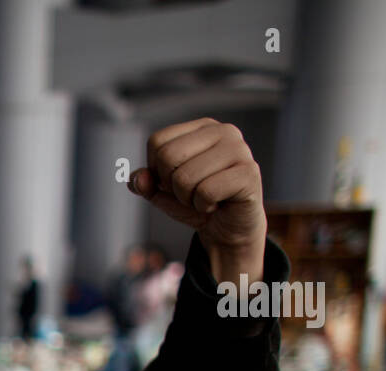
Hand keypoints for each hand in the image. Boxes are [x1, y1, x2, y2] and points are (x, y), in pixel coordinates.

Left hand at [129, 119, 265, 284]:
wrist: (229, 228)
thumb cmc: (197, 203)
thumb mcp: (164, 193)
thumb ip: (145, 182)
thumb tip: (137, 178)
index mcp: (202, 128)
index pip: (157, 142)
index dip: (156, 171)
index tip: (175, 182)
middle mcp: (223, 131)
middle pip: (168, 156)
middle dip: (171, 186)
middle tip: (191, 193)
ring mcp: (239, 150)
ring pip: (185, 177)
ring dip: (188, 199)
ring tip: (205, 199)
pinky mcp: (249, 173)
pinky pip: (206, 192)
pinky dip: (204, 206)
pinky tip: (217, 204)